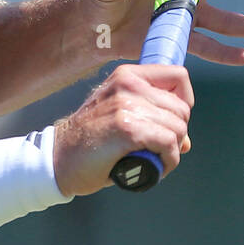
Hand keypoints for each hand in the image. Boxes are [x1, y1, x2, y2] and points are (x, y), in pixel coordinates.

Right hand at [53, 63, 193, 196]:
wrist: (57, 159)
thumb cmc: (88, 142)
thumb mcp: (117, 113)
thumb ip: (150, 117)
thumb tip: (185, 140)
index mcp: (126, 76)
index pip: (178, 76)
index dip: (183, 102)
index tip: (169, 122)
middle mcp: (127, 85)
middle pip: (182, 109)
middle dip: (176, 134)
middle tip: (156, 149)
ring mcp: (127, 106)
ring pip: (178, 129)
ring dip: (172, 151)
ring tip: (152, 160)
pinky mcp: (128, 130)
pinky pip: (169, 145)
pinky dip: (168, 162)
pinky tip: (153, 168)